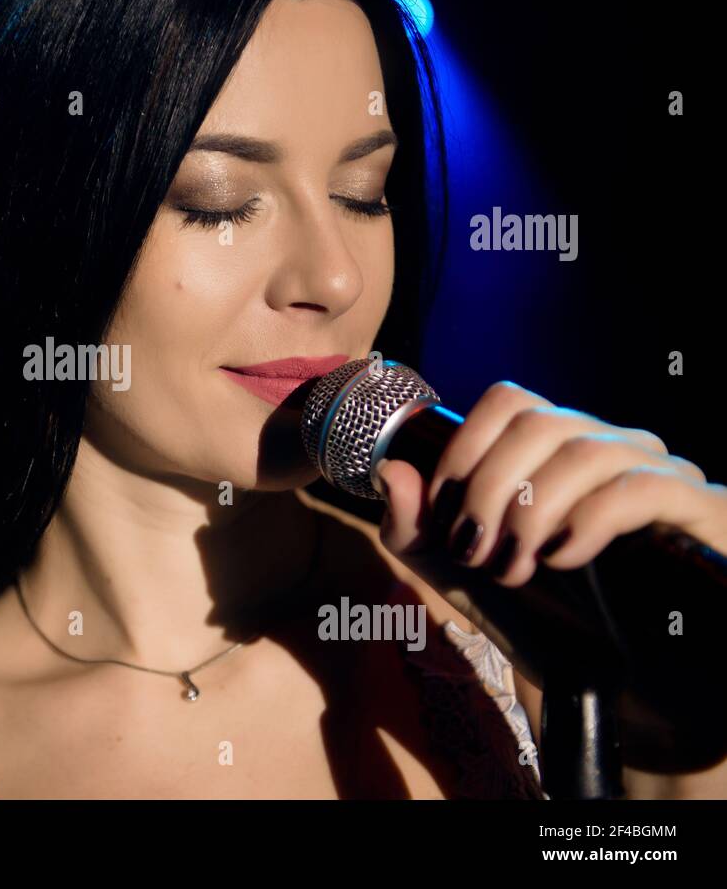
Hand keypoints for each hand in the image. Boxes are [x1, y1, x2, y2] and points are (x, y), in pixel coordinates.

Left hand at [375, 380, 726, 586]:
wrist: (609, 684)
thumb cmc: (533, 613)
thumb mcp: (454, 572)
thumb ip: (413, 524)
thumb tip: (390, 469)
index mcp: (557, 446)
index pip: (509, 400)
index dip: (463, 450)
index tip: (443, 511)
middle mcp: (611, 445)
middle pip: (537, 423)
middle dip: (488, 490)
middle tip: (475, 551)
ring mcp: (662, 471)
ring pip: (583, 451)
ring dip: (529, 514)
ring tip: (514, 568)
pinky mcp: (699, 508)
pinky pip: (641, 486)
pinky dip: (585, 522)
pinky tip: (561, 560)